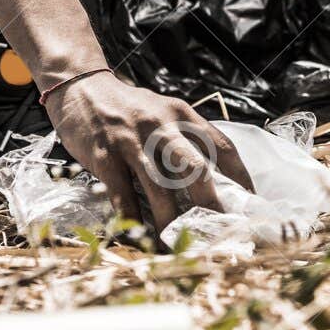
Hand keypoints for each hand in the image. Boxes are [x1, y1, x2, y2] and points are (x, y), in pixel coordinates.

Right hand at [45, 72, 252, 227]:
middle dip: (209, 204)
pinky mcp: (104, 154)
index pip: (222, 146)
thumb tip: (214, 177)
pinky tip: (138, 237)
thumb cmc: (128, 108)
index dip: (240, 177)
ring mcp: (131, 140)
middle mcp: (161, 125)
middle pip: (195, 168)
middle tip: (217, 232)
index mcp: (182, 114)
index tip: (249, 202)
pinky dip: (131, 219)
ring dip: (169, 220)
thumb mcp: (163, 112)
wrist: (81, 86)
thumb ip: (186, 137)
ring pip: (158, 187)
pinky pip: (122, 194)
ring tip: (177, 244)